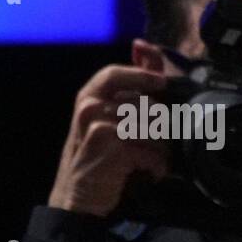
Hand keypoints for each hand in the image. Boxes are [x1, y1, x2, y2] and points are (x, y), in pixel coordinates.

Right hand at [48, 65, 169, 216]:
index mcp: (89, 95)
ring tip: (152, 159)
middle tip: (157, 144)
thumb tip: (143, 45)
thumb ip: (130, 84)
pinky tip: (150, 172)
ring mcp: (98, 125)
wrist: (79, 196)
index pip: (115, 72)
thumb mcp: (111, 118)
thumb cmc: (100, 155)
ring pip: (152, 127)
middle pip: (146, 104)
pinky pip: (151, 150)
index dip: (143, 75)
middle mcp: (89, 106)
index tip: (162, 84)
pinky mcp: (110, 146)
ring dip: (161, 148)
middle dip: (162, 127)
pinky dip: (157, 165)